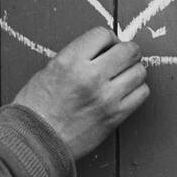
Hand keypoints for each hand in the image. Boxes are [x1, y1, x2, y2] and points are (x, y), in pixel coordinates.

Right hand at [11, 27, 149, 161]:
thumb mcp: (48, 71)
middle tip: (119, 59)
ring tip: (120, 77)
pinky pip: (142, 93)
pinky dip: (136, 90)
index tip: (105, 46)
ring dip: (132, 71)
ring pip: (140, 71)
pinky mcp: (116, 116)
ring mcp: (106, 97)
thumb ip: (76, 58)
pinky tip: (123, 93)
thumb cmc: (36, 108)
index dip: (107, 39)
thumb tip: (102, 51)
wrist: (35, 142)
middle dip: (126, 52)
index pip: (103, 34)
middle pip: (129, 50)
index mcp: (70, 62)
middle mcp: (91, 76)